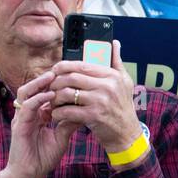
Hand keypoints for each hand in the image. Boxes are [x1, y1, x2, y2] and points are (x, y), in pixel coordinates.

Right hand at [0, 70, 80, 177]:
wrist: (28, 175)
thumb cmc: (42, 159)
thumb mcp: (60, 139)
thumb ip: (68, 125)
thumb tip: (82, 113)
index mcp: (35, 116)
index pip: (42, 94)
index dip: (53, 84)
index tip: (68, 76)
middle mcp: (26, 114)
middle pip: (32, 88)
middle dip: (44, 78)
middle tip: (60, 69)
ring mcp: (21, 118)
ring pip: (26, 93)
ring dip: (38, 83)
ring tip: (52, 76)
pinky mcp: (19, 125)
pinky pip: (27, 107)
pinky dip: (37, 99)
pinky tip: (49, 95)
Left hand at [48, 40, 144, 159]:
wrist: (127, 134)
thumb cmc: (122, 106)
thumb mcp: (124, 82)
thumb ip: (116, 62)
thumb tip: (115, 43)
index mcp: (112, 76)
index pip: (80, 65)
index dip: (63, 67)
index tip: (55, 71)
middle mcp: (107, 86)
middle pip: (70, 78)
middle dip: (55, 82)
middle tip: (50, 87)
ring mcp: (100, 101)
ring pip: (66, 93)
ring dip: (54, 97)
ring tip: (52, 100)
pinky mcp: (94, 116)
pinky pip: (67, 111)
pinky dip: (58, 112)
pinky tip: (56, 114)